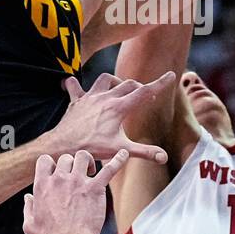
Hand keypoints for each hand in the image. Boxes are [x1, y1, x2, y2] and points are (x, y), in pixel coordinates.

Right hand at [22, 149, 128, 233]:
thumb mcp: (30, 224)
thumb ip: (28, 208)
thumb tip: (28, 198)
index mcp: (43, 185)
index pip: (45, 160)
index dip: (52, 163)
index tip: (57, 172)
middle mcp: (60, 179)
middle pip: (66, 157)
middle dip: (71, 163)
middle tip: (77, 174)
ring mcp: (78, 182)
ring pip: (83, 156)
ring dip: (88, 161)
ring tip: (91, 170)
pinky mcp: (95, 189)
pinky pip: (109, 169)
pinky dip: (118, 160)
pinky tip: (124, 154)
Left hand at [49, 71, 174, 164]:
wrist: (63, 145)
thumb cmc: (91, 147)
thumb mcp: (121, 150)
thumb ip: (144, 152)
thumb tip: (163, 157)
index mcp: (119, 108)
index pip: (145, 92)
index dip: (160, 84)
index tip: (171, 75)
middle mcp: (106, 98)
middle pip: (128, 85)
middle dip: (139, 88)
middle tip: (145, 96)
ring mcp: (90, 98)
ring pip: (105, 79)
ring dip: (114, 82)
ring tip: (118, 89)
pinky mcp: (76, 101)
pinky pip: (75, 86)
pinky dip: (75, 84)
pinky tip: (74, 85)